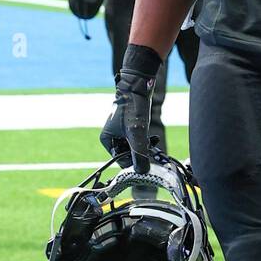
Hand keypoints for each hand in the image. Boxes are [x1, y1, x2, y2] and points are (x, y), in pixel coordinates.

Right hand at [100, 44, 161, 172]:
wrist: (138, 87)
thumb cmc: (133, 108)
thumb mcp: (136, 133)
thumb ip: (139, 153)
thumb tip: (143, 172)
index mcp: (106, 140)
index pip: (120, 161)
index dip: (134, 162)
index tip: (147, 160)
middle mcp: (112, 138)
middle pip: (128, 155)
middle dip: (141, 152)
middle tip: (152, 148)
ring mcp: (121, 133)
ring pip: (135, 148)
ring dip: (145, 147)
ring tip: (153, 141)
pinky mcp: (131, 128)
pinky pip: (139, 140)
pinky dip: (146, 140)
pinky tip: (153, 138)